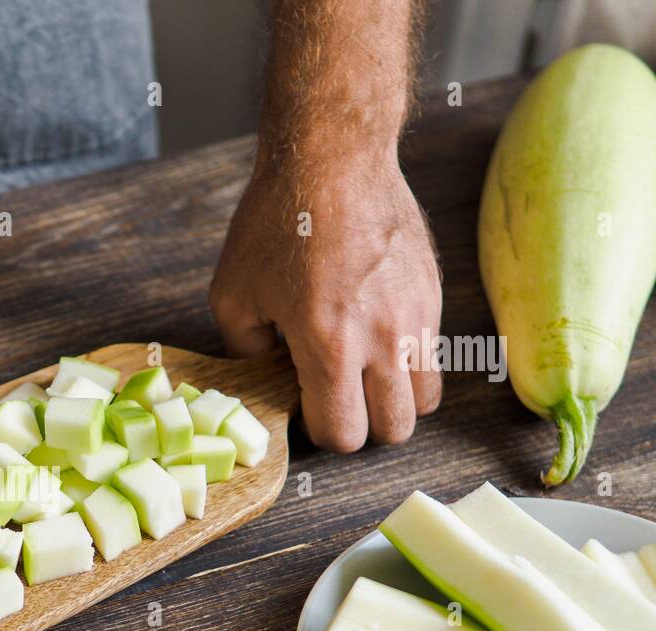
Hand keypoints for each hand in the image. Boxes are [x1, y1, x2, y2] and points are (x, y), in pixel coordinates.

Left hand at [209, 152, 442, 450]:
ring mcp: (417, 317)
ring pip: (427, 400)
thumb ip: (245, 351)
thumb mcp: (232, 295)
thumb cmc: (275, 224)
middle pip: (395, 430)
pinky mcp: (434, 294)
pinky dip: (410, 363)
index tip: (304, 407)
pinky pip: (434, 355)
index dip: (320, 431)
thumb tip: (265, 374)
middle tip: (336, 398)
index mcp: (329, 348)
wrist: (333, 158)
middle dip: (362, 426)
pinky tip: (377, 337)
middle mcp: (383, 340)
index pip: (342, 434)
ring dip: (395, 401)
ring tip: (364, 377)